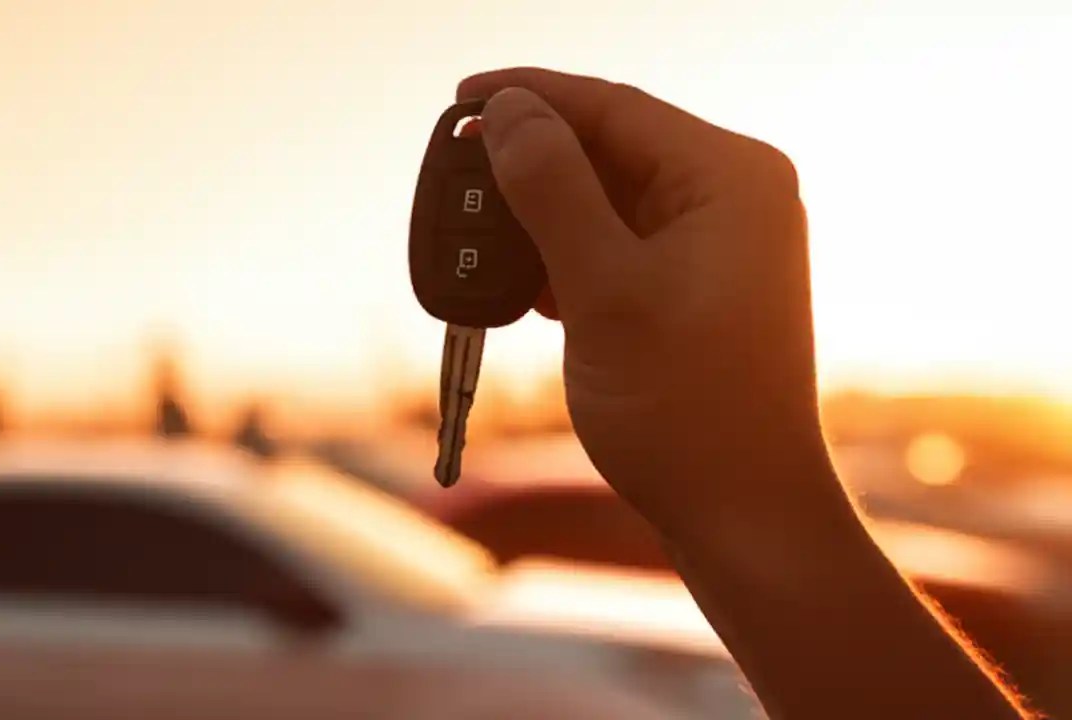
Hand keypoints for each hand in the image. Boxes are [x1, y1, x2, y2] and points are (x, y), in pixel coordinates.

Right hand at [461, 68, 829, 537]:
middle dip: (527, 166)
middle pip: (607, 150)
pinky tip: (526, 290)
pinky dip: (565, 260)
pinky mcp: (694, 289)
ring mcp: (717, 245)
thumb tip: (506, 114)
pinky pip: (616, 247)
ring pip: (605, 201)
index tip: (457, 100)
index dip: (527, 96)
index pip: (612, 107)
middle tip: (454, 175)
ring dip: (539, 221)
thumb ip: (551, 190)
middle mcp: (733, 198)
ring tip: (480, 246)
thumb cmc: (686, 410)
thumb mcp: (603, 289)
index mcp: (731, 177)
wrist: (740, 515)